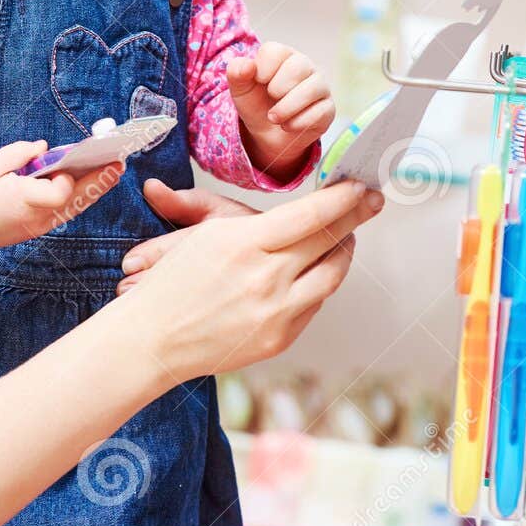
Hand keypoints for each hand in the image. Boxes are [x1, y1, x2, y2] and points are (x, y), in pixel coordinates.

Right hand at [0, 139, 125, 253]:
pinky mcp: (38, 229)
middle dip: (100, 181)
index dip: (67, 178)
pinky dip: (80, 197)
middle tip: (119, 162)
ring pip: (75, 208)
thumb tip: (45, 147)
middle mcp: (35, 217)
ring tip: (112, 169)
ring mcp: (38, 226)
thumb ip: (18, 153)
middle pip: (77, 201)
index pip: (59, 193)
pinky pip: (66, 212)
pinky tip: (89, 182)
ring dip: (95, 189)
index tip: (65, 163)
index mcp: (20, 200)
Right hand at [107, 179, 380, 381]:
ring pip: (332, 275)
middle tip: (372, 199)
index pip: (310, 216)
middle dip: (357, 216)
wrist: (153, 341)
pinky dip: (319, 282)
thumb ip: (217, 207)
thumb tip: (201, 185)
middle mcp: (266, 278)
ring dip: (344, 251)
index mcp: (243, 244)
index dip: (342, 199)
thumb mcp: (194, 234)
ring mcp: (277, 312)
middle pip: (330, 241)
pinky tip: (315, 269)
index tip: (359, 185)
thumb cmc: (169, 282)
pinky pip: (314, 303)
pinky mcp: (280, 338)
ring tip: (346, 236)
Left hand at [227, 42, 335, 181]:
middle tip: (270, 99)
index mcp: (283, 55)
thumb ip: (237, 73)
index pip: (275, 51)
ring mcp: (320, 86)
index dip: (262, 69)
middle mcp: (305, 66)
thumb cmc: (255, 103)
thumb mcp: (240, 89)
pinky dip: (296, 124)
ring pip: (311, 90)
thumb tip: (248, 66)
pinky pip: (318, 113)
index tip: (258, 82)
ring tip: (273, 117)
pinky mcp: (328, 109)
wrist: (267, 134)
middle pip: (297, 67)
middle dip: (276, 89)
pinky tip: (288, 125)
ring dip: (286, 109)